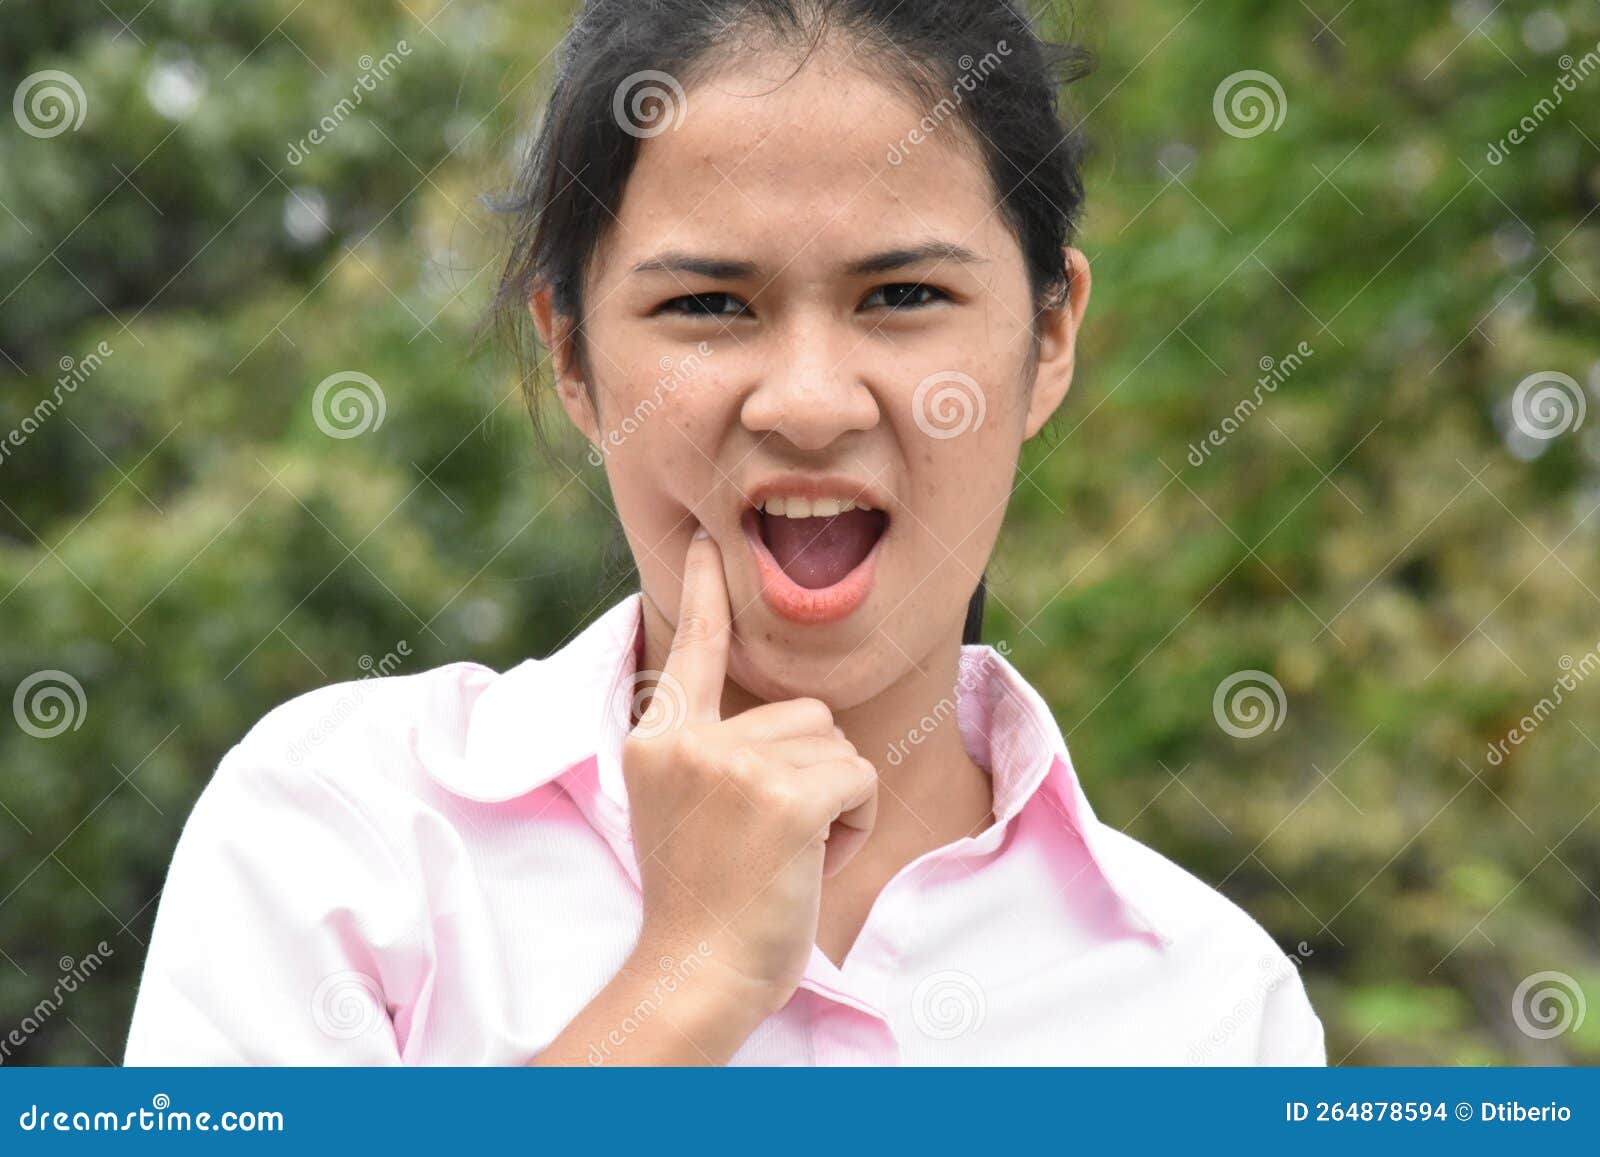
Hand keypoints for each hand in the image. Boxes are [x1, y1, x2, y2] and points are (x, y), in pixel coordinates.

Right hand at [622, 526, 878, 1013]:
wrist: (696, 973)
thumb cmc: (702, 903)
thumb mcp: (682, 807)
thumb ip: (712, 749)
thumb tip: (791, 717)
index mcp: (657, 740)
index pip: (690, 651)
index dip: (703, 594)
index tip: (710, 543)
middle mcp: (688, 740)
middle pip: (804, 711)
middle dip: (812, 772)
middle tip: (770, 840)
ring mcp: (732, 764)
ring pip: (837, 744)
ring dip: (834, 799)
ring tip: (786, 853)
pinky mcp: (781, 796)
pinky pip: (858, 779)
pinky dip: (853, 824)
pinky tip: (811, 863)